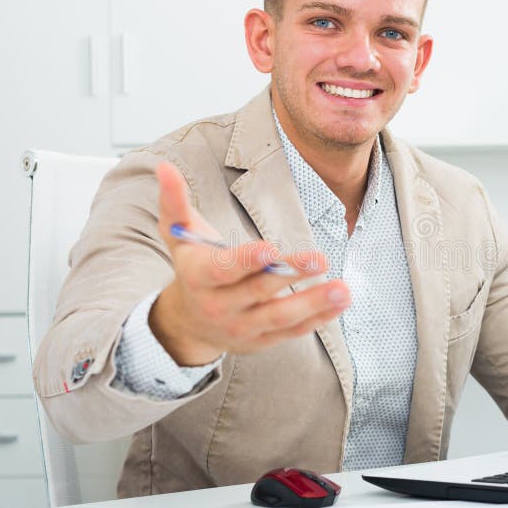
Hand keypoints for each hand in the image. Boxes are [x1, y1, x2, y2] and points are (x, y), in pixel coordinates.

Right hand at [148, 162, 349, 365]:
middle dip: (290, 275)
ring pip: (280, 317)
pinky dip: (319, 317)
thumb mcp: (177, 234)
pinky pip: (293, 331)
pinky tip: (341, 301)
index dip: (246, 261)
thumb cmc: (191, 267)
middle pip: (258, 291)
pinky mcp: (263, 340)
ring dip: (313, 303)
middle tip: (320, 259)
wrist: (189, 322)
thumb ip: (174, 201)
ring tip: (342, 289)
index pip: (222, 270)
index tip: (270, 250)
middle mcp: (220, 306)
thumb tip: (165, 167)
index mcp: (199, 277)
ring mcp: (243, 326)